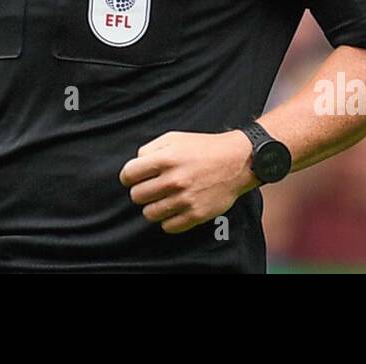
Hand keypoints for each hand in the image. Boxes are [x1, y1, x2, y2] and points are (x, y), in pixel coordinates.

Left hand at [119, 129, 258, 233]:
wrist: (237, 161)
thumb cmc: (204, 148)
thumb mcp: (174, 138)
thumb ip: (150, 149)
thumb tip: (136, 164)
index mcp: (166, 159)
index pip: (129, 174)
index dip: (128, 176)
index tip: (133, 178)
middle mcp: (174, 180)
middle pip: (137, 196)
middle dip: (140, 192)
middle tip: (150, 188)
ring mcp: (185, 199)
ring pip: (149, 214)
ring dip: (152, 207)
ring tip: (161, 200)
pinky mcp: (196, 214)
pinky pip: (168, 227)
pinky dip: (167, 220)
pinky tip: (173, 209)